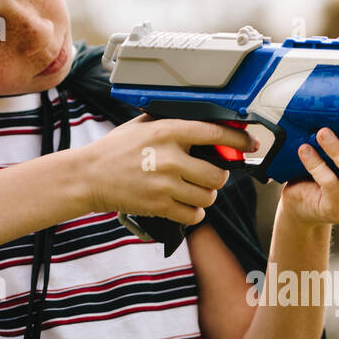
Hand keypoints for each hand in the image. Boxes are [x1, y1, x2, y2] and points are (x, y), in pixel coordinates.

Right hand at [74, 113, 253, 223]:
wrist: (88, 176)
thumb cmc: (115, 149)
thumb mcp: (142, 125)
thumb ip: (172, 123)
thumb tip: (205, 123)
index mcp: (168, 131)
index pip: (215, 133)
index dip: (239, 140)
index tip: (250, 144)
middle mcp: (170, 157)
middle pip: (218, 174)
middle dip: (218, 176)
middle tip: (209, 175)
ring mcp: (165, 184)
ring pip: (208, 196)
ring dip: (206, 196)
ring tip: (194, 191)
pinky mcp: (159, 206)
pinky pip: (194, 215)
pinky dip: (194, 213)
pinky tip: (185, 206)